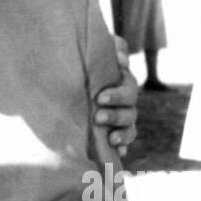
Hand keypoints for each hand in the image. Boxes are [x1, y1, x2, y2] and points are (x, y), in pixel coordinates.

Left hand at [94, 36, 138, 157]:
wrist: (70, 79)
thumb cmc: (84, 60)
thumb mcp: (94, 49)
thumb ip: (111, 47)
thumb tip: (121, 59)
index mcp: (121, 80)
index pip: (128, 87)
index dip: (117, 95)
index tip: (100, 99)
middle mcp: (125, 100)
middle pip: (129, 110)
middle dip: (116, 114)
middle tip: (98, 117)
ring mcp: (122, 117)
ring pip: (130, 127)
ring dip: (122, 133)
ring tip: (110, 138)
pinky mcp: (115, 132)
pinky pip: (125, 142)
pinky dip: (123, 148)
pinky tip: (119, 153)